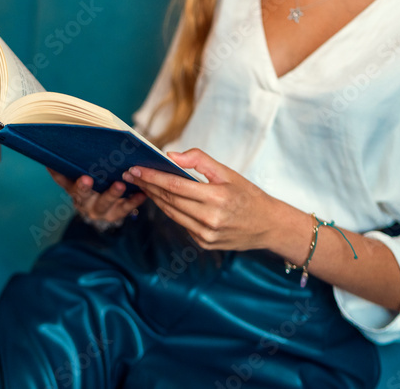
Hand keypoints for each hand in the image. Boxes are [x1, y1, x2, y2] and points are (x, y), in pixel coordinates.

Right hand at [46, 169, 146, 226]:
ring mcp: (99, 210)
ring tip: (120, 184)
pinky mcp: (115, 214)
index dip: (57, 174)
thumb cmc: (95, 183)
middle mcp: (84, 202)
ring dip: (112, 193)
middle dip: (84, 187)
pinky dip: (134, 201)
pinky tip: (142, 193)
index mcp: (73, 189)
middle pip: (82, 195)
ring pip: (104, 203)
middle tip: (87, 179)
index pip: (62, 181)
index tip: (54, 165)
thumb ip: (81, 162)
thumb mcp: (84, 175)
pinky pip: (125, 208)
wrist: (105, 209)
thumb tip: (74, 135)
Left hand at [122, 148, 282, 250]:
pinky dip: (170, 210)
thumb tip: (171, 156)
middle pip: (169, 200)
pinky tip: (161, 199)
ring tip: (142, 185)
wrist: (268, 226)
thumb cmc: (248, 195)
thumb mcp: (229, 172)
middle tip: (131, 175)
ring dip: (155, 198)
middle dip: (148, 186)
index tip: (135, 169)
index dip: (153, 177)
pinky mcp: (204, 243)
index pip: (175, 186)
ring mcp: (206, 235)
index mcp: (216, 198)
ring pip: (172, 213)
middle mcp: (209, 219)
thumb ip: (199, 160)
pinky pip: (181, 224)